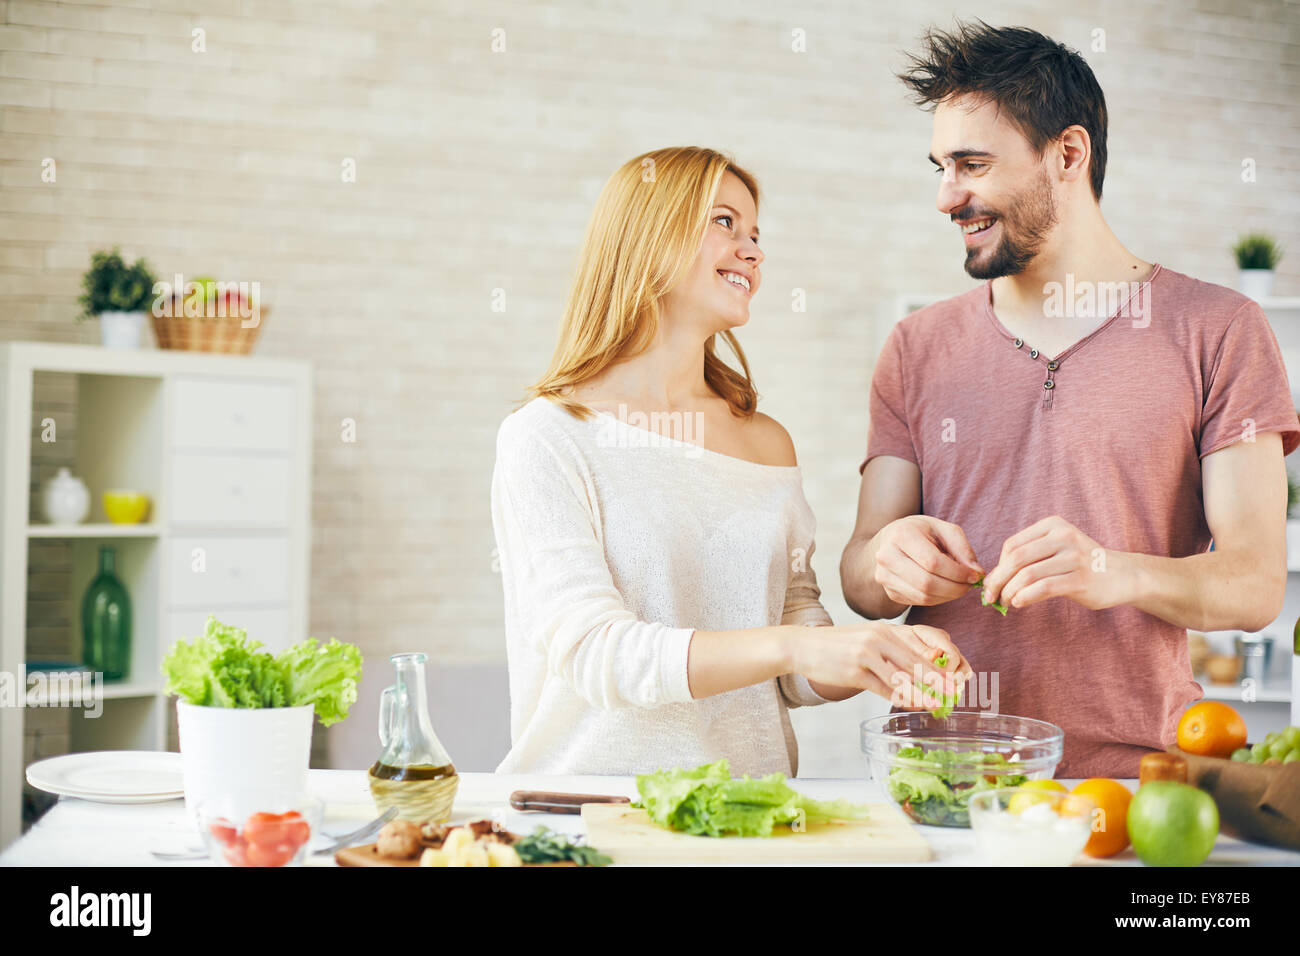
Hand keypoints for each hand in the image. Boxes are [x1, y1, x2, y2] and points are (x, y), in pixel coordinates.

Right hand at [788, 621, 971, 707]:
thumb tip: (913, 673)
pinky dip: (899, 697)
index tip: (952, 680)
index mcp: (884, 630)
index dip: (937, 667)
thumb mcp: (865, 641)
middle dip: (937, 681)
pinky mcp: (855, 671)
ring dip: (921, 694)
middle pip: (914, 664)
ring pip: (901, 678)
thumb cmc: (836, 646)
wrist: (802, 646)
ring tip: (935, 705)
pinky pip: (882, 687)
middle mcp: (878, 639)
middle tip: (953, 694)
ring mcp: (866, 655)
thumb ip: (888, 653)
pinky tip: (909, 704)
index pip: (918, 650)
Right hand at [873, 515, 983, 607]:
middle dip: (955, 588)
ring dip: (948, 596)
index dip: (957, 573)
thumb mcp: (944, 530)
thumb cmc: (922, 533)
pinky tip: (945, 589)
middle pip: (927, 583)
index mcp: (901, 535)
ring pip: (923, 596)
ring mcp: (885, 576)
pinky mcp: (889, 592)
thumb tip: (976, 573)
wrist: (892, 540)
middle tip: (970, 585)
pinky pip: (919, 602)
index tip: (974, 575)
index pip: (932, 562)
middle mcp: (887, 556)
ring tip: (960, 587)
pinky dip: (938, 599)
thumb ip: (962, 549)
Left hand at [982, 515, 1123, 610]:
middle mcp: (1064, 537)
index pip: (1012, 545)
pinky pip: (1044, 588)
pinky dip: (1025, 597)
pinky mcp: (1081, 579)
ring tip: (1005, 602)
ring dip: (1009, 592)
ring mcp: (1074, 557)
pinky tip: (1018, 604)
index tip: (992, 583)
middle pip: (1016, 558)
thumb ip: (1031, 557)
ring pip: (1027, 574)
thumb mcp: (1058, 549)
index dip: (998, 566)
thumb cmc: (1082, 565)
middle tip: (990, 597)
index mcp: (1053, 526)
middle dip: (998, 580)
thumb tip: (994, 579)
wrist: (1124, 575)